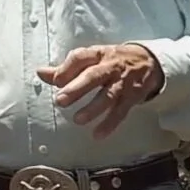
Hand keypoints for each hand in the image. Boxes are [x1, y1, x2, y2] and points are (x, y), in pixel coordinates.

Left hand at [36, 44, 161, 138]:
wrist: (149, 61)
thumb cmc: (111, 61)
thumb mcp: (92, 58)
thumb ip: (66, 68)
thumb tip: (40, 73)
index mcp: (98, 54)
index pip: (80, 57)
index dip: (67, 68)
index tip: (55, 80)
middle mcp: (111, 67)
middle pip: (94, 76)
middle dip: (77, 88)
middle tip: (60, 100)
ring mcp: (123, 82)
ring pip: (108, 96)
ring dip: (93, 108)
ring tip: (78, 120)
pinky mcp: (133, 97)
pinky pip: (121, 111)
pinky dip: (110, 123)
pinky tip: (98, 134)